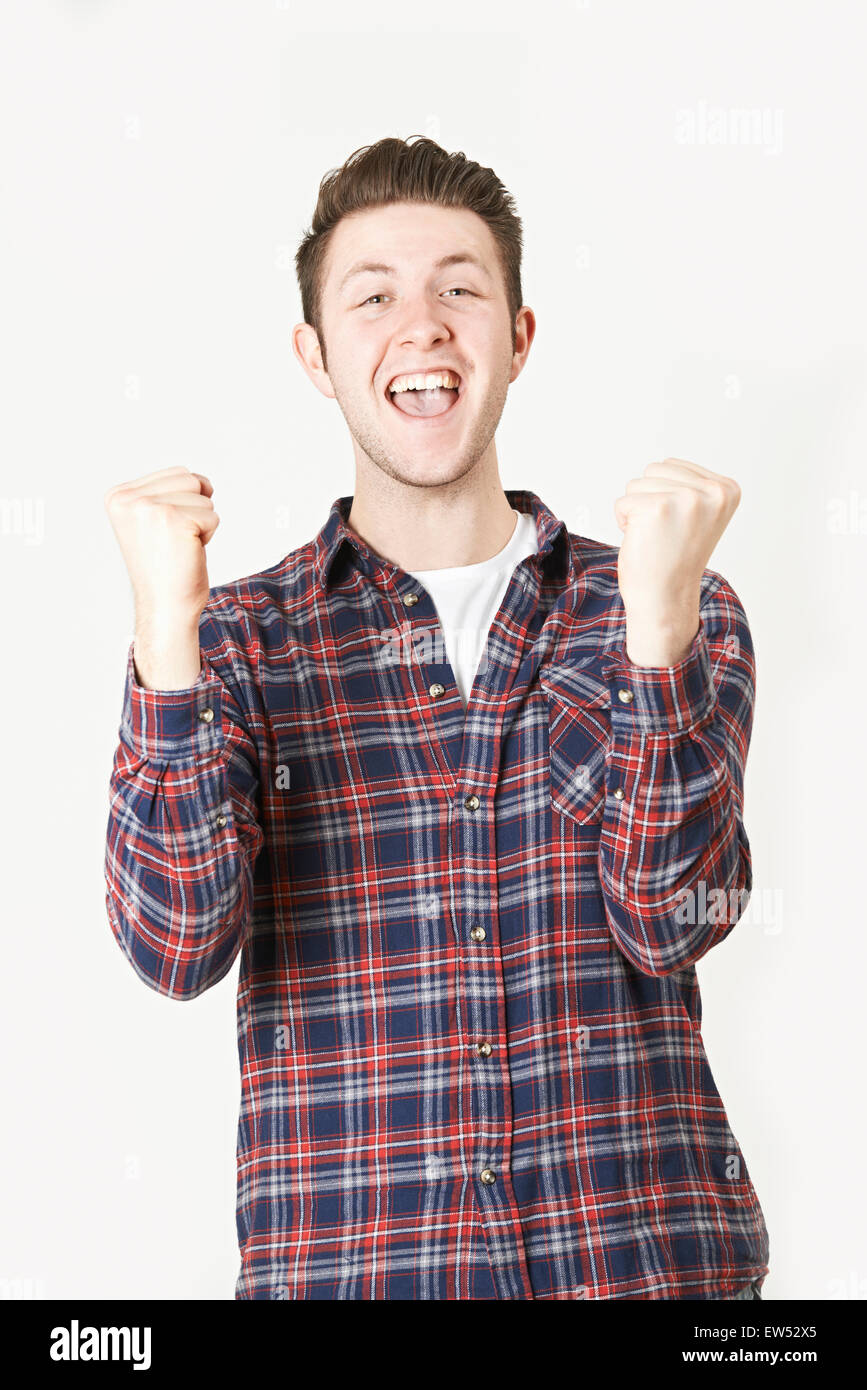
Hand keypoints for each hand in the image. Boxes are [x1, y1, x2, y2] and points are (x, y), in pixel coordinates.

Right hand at [104, 465, 219, 626]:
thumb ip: (165, 494)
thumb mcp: (152, 521)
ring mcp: (149, 507)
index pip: (176, 473)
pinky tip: (187, 553)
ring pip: (203, 497)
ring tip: (179, 547)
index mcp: (118, 496)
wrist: (165, 606)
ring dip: (201, 524)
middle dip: (194, 510)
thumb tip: (202, 481)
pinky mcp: (174, 520)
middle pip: (190, 479)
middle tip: (174, 541)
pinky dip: (208, 537)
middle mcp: (129, 499)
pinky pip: (212, 517)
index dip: (183, 504)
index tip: (163, 534)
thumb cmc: (164, 569)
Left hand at [613, 457, 741, 664]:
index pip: (673, 465)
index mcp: (727, 490)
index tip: (680, 525)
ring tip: (655, 536)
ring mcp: (687, 499)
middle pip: (654, 470)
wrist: (666, 597)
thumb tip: (664, 464)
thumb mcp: (699, 514)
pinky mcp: (658, 508)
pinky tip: (644, 541)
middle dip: (649, 500)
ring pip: (636, 483)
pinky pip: (622, 502)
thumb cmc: (675, 559)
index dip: (665, 495)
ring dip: (636, 511)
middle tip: (665, 533)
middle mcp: (713, 492)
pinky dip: (624, 522)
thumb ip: (691, 486)